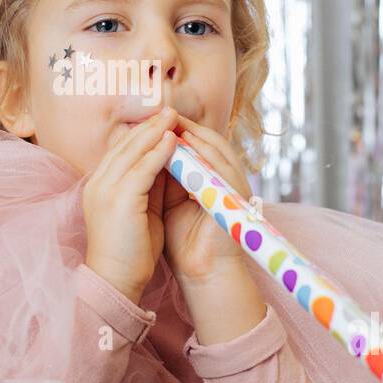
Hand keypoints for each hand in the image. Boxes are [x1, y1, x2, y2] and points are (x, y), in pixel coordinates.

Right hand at [83, 105, 179, 303]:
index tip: (161, 120)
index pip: (120, 150)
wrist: (115, 280)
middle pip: (124, 144)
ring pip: (132, 150)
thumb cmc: (129, 253)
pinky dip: (159, 151)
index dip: (141, 133)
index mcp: (100, 186)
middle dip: (148, 125)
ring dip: (154, 130)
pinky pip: (142, 167)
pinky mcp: (120, 198)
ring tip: (173, 115)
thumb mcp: (140, 211)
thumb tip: (168, 162)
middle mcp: (98, 182)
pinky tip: (173, 140)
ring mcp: (106, 189)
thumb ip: (149, 186)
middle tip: (169, 109)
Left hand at [161, 114, 253, 285]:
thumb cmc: (181, 239)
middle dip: (187, 126)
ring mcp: (233, 186)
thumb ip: (161, 175)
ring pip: (219, 150)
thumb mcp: (166, 200)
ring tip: (175, 122)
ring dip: (198, 134)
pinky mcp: (238, 197)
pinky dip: (208, 154)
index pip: (195, 144)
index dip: (176, 130)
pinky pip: (225, 168)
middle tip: (165, 111)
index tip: (152, 118)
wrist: (199, 271)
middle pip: (208, 141)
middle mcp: (223, 178)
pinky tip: (190, 145)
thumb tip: (144, 147)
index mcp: (208, 178)